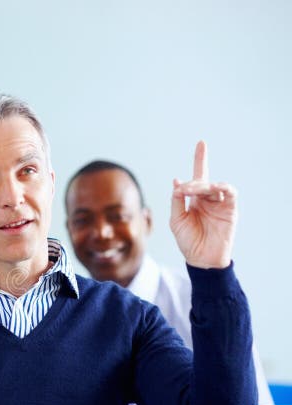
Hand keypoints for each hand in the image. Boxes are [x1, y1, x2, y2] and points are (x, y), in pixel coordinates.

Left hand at [170, 141, 236, 268]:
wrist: (201, 258)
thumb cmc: (187, 240)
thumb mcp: (176, 219)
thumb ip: (177, 200)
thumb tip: (177, 181)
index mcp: (195, 200)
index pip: (199, 176)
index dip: (201, 160)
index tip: (201, 142)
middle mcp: (209, 199)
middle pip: (203, 181)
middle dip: (192, 183)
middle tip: (183, 190)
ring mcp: (220, 203)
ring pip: (214, 185)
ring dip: (203, 185)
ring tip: (193, 191)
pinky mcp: (231, 209)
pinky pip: (229, 192)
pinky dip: (221, 187)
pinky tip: (212, 188)